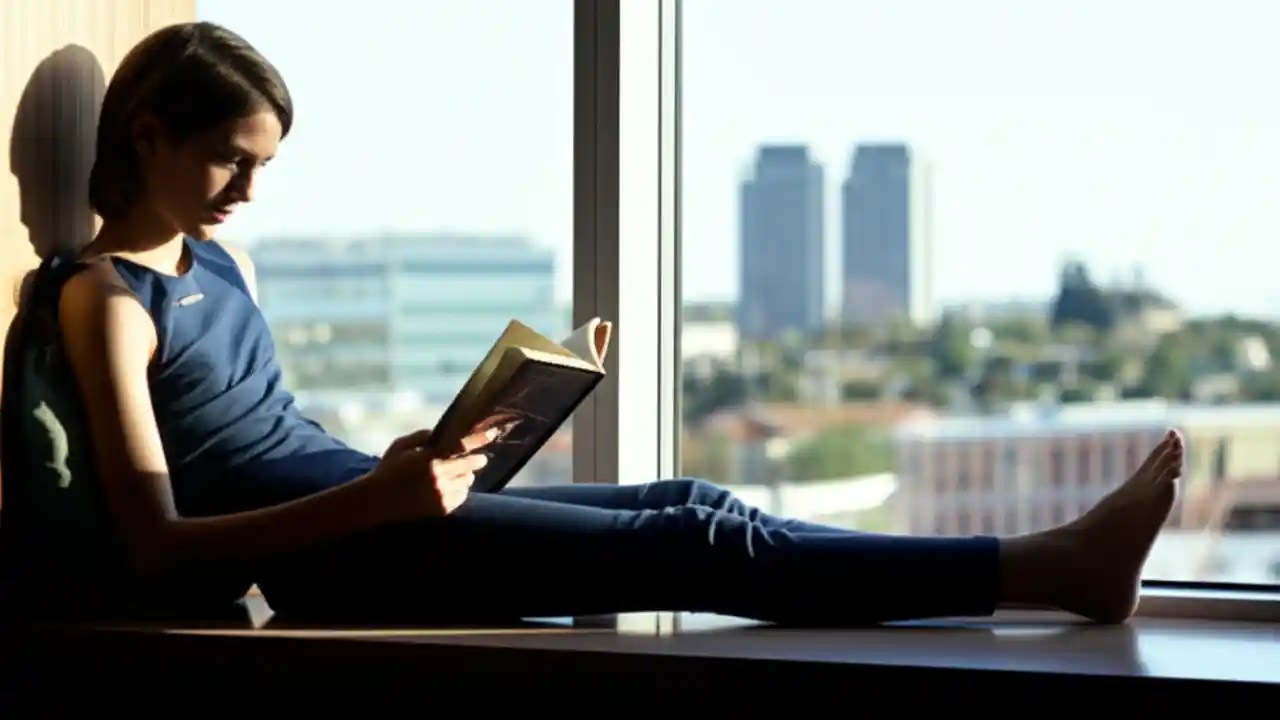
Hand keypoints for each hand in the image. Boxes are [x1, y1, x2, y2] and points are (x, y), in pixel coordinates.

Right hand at [368, 427, 498, 517]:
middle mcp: (438, 476)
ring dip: (465, 476)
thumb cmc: (388, 470)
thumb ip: (422, 436)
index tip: (493, 433)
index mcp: (429, 457)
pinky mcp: (442, 509)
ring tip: (454, 475)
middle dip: (477, 460)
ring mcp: (442, 494)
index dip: (479, 439)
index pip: (461, 445)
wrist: (377, 502)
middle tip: (479, 459)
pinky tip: (448, 488)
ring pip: (467, 481)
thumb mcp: (400, 446)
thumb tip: (441, 433)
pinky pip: (461, 496)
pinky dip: (460, 490)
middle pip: (471, 465)